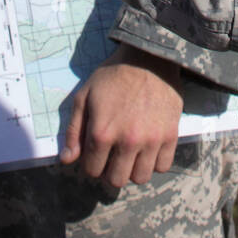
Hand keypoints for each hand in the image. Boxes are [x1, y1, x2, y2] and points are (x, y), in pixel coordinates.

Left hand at [59, 44, 183, 186]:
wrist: (149, 57)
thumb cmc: (113, 75)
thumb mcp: (84, 96)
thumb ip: (73, 130)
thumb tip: (67, 159)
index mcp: (102, 133)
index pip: (93, 170)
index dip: (92, 163)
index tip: (96, 152)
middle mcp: (127, 141)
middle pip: (116, 180)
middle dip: (111, 171)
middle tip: (113, 155)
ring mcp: (151, 140)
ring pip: (140, 177)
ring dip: (133, 169)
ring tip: (131, 153)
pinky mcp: (170, 135)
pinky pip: (163, 166)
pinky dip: (155, 162)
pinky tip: (148, 148)